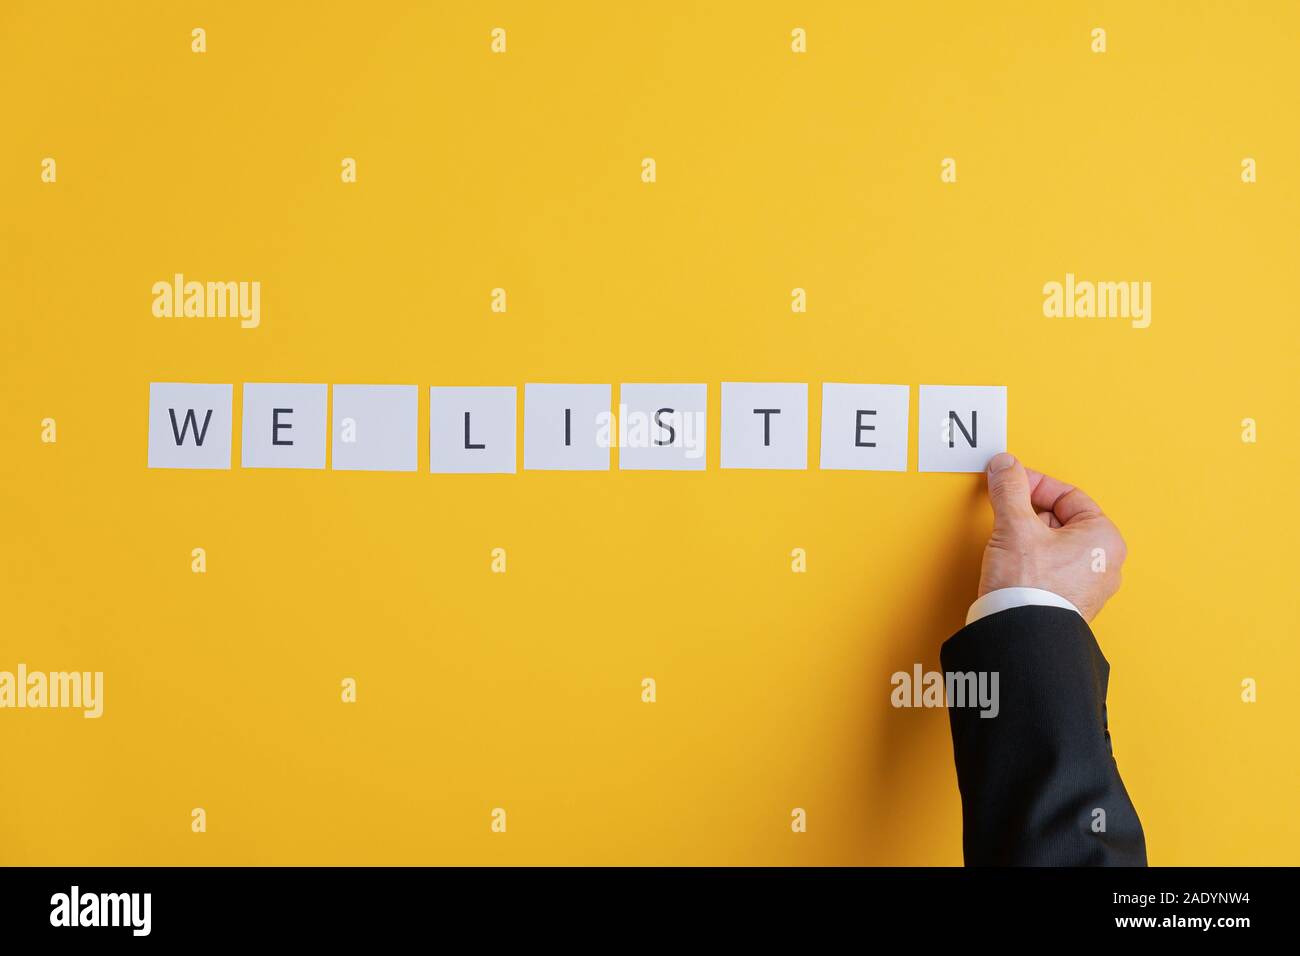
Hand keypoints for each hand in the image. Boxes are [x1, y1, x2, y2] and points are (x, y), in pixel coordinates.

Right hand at [978, 452, 1125, 621]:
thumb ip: (1009, 488)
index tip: (1010, 482)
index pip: (1068, 495)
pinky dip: (1030, 560)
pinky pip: (1051, 569)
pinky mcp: (1070, 604)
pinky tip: (1012, 565)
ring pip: (1054, 545)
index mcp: (1104, 538)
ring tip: (1006, 542)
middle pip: (1060, 519)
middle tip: (1004, 512)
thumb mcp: (1015, 526)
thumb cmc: (1029, 587)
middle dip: (1028, 512)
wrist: (1020, 637)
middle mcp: (1104, 563)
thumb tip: (1004, 465)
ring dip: (1027, 537)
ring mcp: (1089, 587)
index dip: (1034, 484)